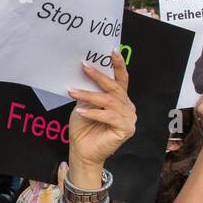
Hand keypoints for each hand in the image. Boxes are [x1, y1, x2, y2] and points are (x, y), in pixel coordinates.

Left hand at [66, 52, 135, 188]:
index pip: (121, 80)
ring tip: (73, 91)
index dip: (118, 65)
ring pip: (109, 101)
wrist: (82, 151)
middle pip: (115, 88)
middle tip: (84, 66)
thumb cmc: (83, 128)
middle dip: (99, 76)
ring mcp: (129, 118)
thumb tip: (84, 71)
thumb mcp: (84, 104)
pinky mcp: (126, 129)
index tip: (112, 51)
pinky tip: (81, 111)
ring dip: (89, 95)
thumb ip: (89, 91)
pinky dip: (94, 112)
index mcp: (120, 99)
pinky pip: (109, 116)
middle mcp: (127, 107)